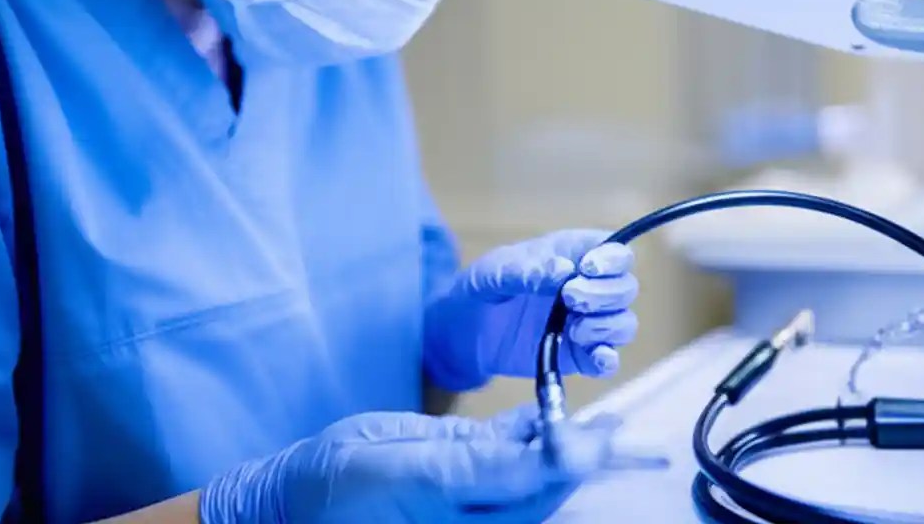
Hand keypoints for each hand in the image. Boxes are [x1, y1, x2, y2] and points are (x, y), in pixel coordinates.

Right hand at [198, 407, 621, 523]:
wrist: (297, 496)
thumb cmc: (344, 489)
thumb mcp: (411, 472)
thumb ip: (483, 464)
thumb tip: (556, 453)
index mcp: (479, 520)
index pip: (545, 490)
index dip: (579, 461)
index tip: (608, 435)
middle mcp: (484, 513)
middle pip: (550, 483)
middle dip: (590, 458)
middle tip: (626, 431)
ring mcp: (472, 495)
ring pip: (534, 467)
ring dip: (569, 443)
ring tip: (612, 427)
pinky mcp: (458, 475)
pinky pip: (504, 454)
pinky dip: (531, 431)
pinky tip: (552, 411)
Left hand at [424, 230, 638, 391]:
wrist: (460, 333)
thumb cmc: (480, 289)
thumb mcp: (494, 272)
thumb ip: (526, 270)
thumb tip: (564, 270)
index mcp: (574, 255)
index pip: (616, 252)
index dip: (612, 260)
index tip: (586, 269)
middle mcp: (589, 288)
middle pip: (625, 289)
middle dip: (604, 295)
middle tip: (570, 298)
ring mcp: (586, 323)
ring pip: (624, 324)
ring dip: (606, 327)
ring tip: (573, 329)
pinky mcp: (579, 356)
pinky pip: (608, 360)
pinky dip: (607, 360)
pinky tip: (593, 356)